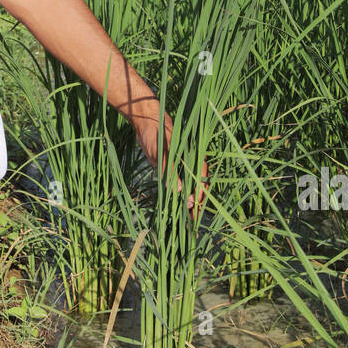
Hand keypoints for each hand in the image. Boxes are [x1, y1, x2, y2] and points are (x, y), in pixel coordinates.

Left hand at [132, 104, 208, 219]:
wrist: (146, 122)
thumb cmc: (156, 133)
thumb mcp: (161, 152)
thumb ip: (170, 171)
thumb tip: (181, 192)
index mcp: (193, 158)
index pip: (201, 182)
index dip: (199, 197)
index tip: (195, 211)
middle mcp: (190, 164)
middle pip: (197, 188)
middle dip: (196, 206)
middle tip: (192, 225)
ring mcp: (181, 167)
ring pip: (189, 189)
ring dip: (188, 204)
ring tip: (187, 223)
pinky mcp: (172, 169)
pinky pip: (178, 186)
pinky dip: (178, 198)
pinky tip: (176, 209)